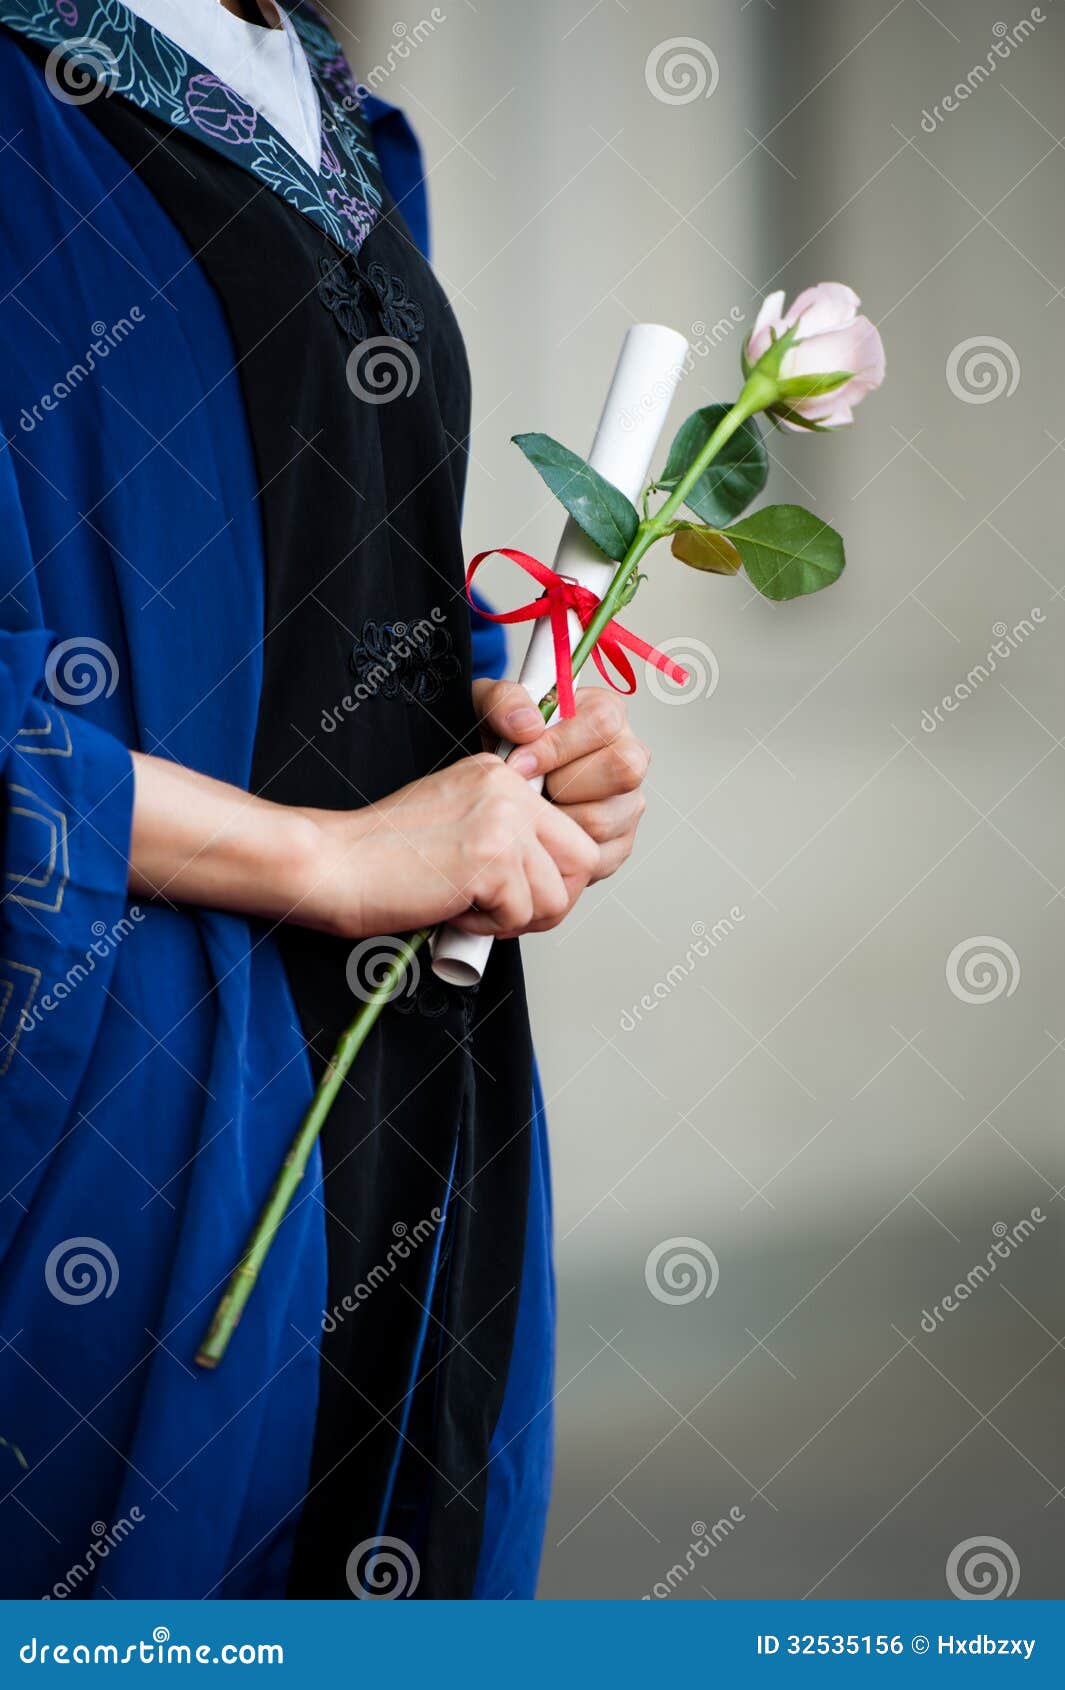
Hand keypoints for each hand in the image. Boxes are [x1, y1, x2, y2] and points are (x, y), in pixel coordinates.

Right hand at [300, 754, 599, 940]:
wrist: (335, 865)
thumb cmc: (383, 855)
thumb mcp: (455, 820)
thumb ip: (503, 835)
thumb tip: (552, 878)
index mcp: (501, 776)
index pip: (570, 833)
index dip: (553, 876)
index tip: (518, 893)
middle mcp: (509, 790)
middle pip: (582, 861)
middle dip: (553, 900)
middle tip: (506, 913)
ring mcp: (503, 822)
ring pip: (558, 896)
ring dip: (516, 919)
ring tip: (469, 907)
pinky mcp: (491, 859)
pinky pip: (522, 914)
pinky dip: (488, 927)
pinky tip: (451, 907)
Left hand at [473, 679, 649, 882]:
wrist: (499, 782)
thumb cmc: (504, 741)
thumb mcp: (490, 707)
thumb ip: (504, 700)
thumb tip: (528, 725)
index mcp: (606, 713)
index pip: (602, 723)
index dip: (558, 745)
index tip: (519, 761)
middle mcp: (629, 755)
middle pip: (622, 770)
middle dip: (563, 784)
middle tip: (527, 789)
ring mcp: (628, 802)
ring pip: (603, 818)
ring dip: (555, 820)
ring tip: (528, 810)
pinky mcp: (620, 842)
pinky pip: (595, 856)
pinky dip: (558, 850)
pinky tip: (537, 833)